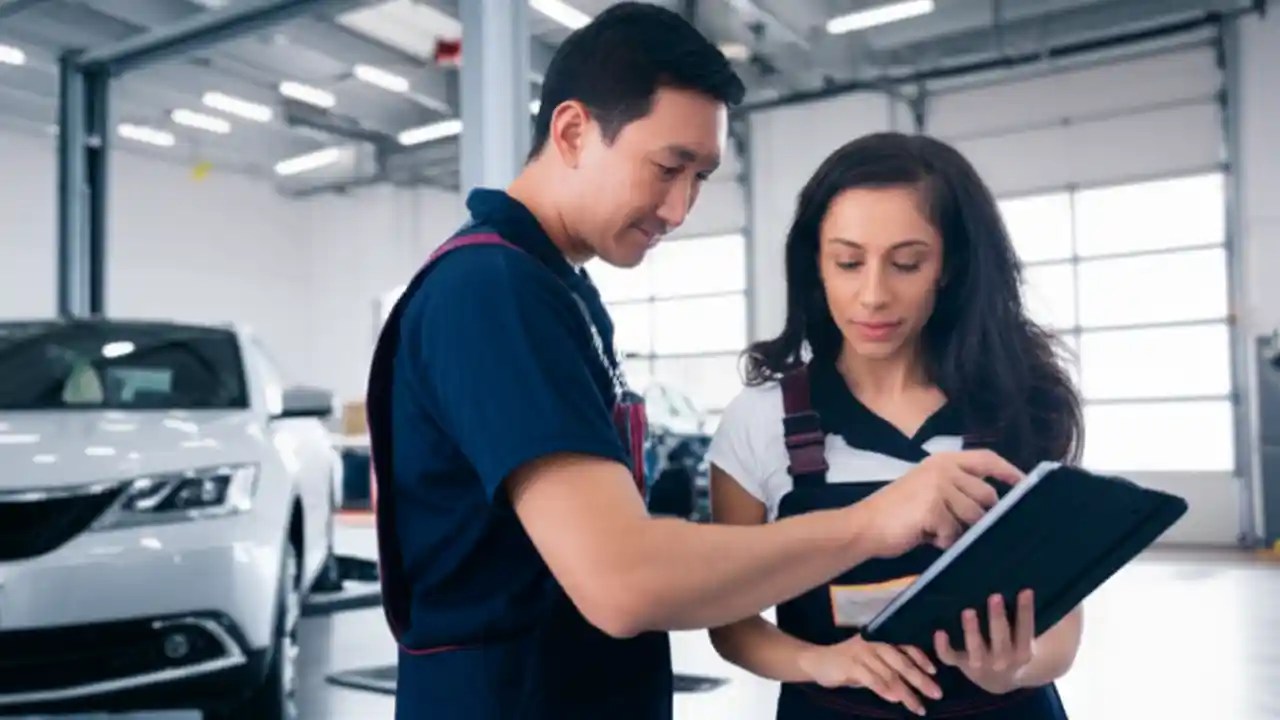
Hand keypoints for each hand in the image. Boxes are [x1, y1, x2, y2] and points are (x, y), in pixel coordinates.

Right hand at [797, 635, 941, 715]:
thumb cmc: (846, 663)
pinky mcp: (850, 665)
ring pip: (889, 673)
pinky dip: (883, 689)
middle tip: (936, 693)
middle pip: (902, 662)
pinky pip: (871, 678)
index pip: (906, 647)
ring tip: (918, 707)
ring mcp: (862, 653)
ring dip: (905, 692)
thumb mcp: (870, 662)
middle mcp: (873, 644)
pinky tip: (893, 699)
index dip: (921, 658)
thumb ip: (887, 668)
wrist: (816, 660)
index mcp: (880, 640)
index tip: (935, 672)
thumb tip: (912, 682)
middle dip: (920, 679)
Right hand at [856, 450, 1022, 557]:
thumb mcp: (926, 489)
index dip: (1009, 471)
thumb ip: (955, 489)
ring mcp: (939, 487)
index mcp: (943, 461)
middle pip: (986, 495)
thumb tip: (990, 506)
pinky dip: (944, 542)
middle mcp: (943, 469)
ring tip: (936, 532)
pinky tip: (927, 538)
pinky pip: (955, 532)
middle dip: (981, 516)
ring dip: (960, 530)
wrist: (863, 525)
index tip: (1024, 484)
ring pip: (974, 516)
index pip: (986, 459)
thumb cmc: (894, 511)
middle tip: (959, 527)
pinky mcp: (934, 509)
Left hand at [934, 590, 1035, 694]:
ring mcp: (980, 664)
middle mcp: (1003, 661)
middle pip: (1001, 639)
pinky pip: (949, 657)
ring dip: (971, 631)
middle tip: (995, 596)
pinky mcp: (960, 664)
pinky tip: (939, 631)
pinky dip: (943, 647)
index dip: (1026, 611)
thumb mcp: (1023, 639)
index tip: (1025, 590)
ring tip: (968, 611)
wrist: (998, 681)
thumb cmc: (1011, 647)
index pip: (1026, 630)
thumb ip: (1022, 617)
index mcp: (1023, 652)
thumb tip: (1024, 582)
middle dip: (997, 618)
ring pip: (975, 649)